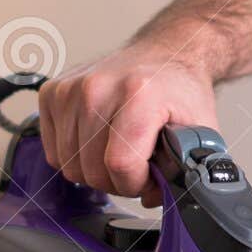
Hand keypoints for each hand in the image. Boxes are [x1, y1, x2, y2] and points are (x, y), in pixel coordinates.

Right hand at [37, 36, 219, 201]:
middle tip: (136, 164)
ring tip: (117, 151)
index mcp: (139, 93)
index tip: (148, 177)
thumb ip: (184, 171)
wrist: (164, 54)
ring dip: (94, 169)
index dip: (135, 184)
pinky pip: (53, 151)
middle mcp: (98, 87)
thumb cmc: (178, 91)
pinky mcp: (52, 93)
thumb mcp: (199, 131)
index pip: (120, 164)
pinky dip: (75, 156)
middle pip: (90, 169)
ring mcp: (70, 88)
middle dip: (116, 180)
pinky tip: (96, 141)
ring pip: (68, 165)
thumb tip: (152, 197)